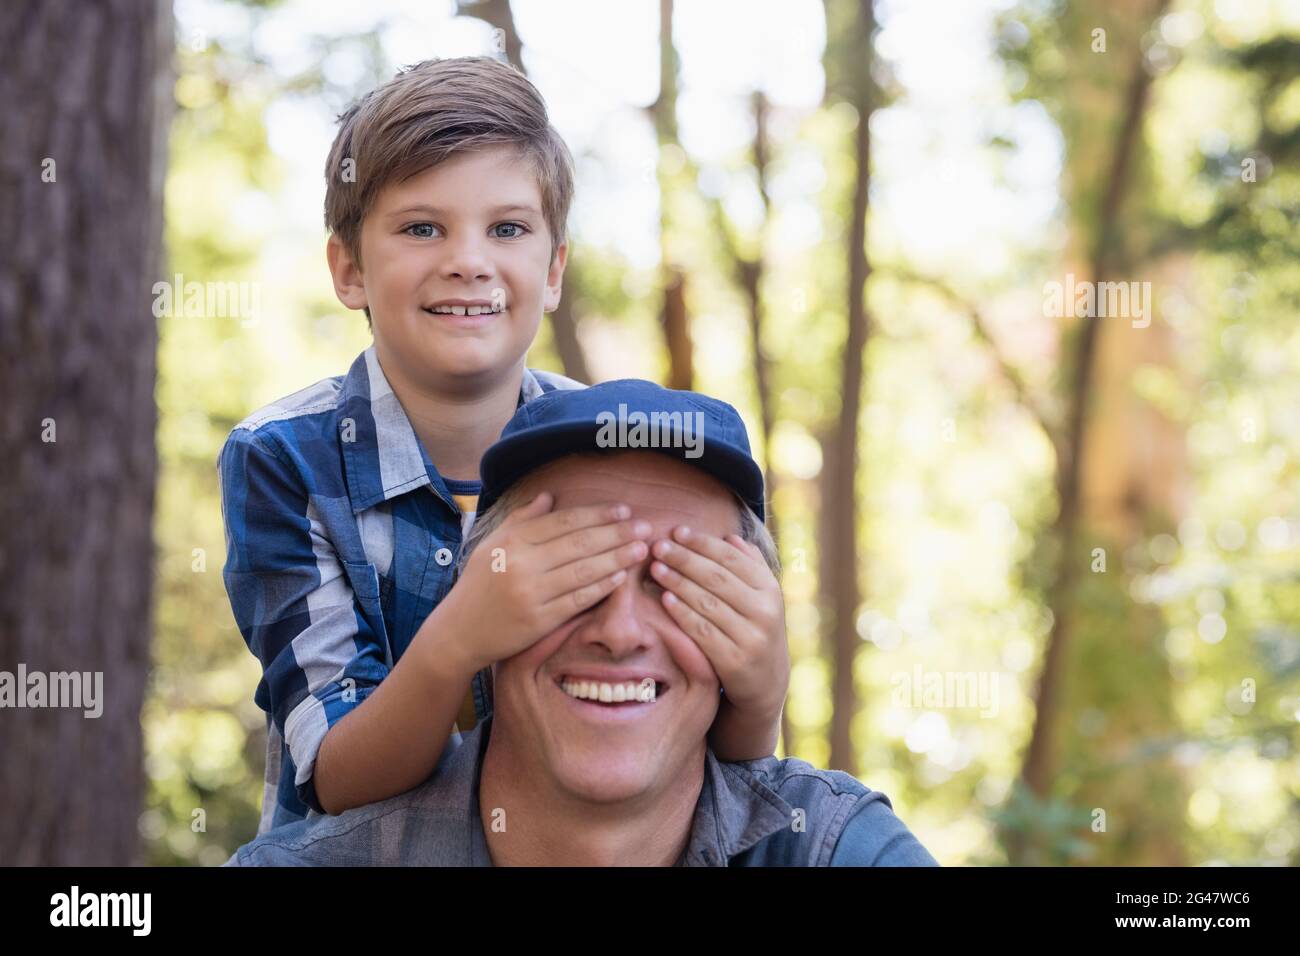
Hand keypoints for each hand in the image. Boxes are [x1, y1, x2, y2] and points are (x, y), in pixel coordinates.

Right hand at [439, 492, 653, 673]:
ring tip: (641, 549)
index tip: (624, 511)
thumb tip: (550, 495)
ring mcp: (531, 593)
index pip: (564, 521)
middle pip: (579, 543)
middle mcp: (522, 563)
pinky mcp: (538, 621)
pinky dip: (601, 587)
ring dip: (617, 558)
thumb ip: (522, 519)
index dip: (597, 515)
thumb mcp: (492, 544)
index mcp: (512, 540)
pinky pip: (577, 600)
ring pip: (583, 571)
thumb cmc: (479, 583)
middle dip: (616, 534)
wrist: (459, 630)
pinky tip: (621, 577)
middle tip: (644, 527)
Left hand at [649, 526, 788, 720]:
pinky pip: (702, 631)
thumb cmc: (755, 628)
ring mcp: (750, 637)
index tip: (677, 531)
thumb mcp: (761, 597)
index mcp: (770, 589)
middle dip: (684, 559)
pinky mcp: (733, 661)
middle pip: (717, 578)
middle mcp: (764, 611)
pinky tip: (665, 598)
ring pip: (707, 602)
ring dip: (678, 582)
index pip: (733, 559)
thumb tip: (730, 537)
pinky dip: (682, 612)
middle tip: (658, 546)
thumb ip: (750, 566)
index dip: (703, 543)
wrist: (766, 682)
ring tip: (655, 568)